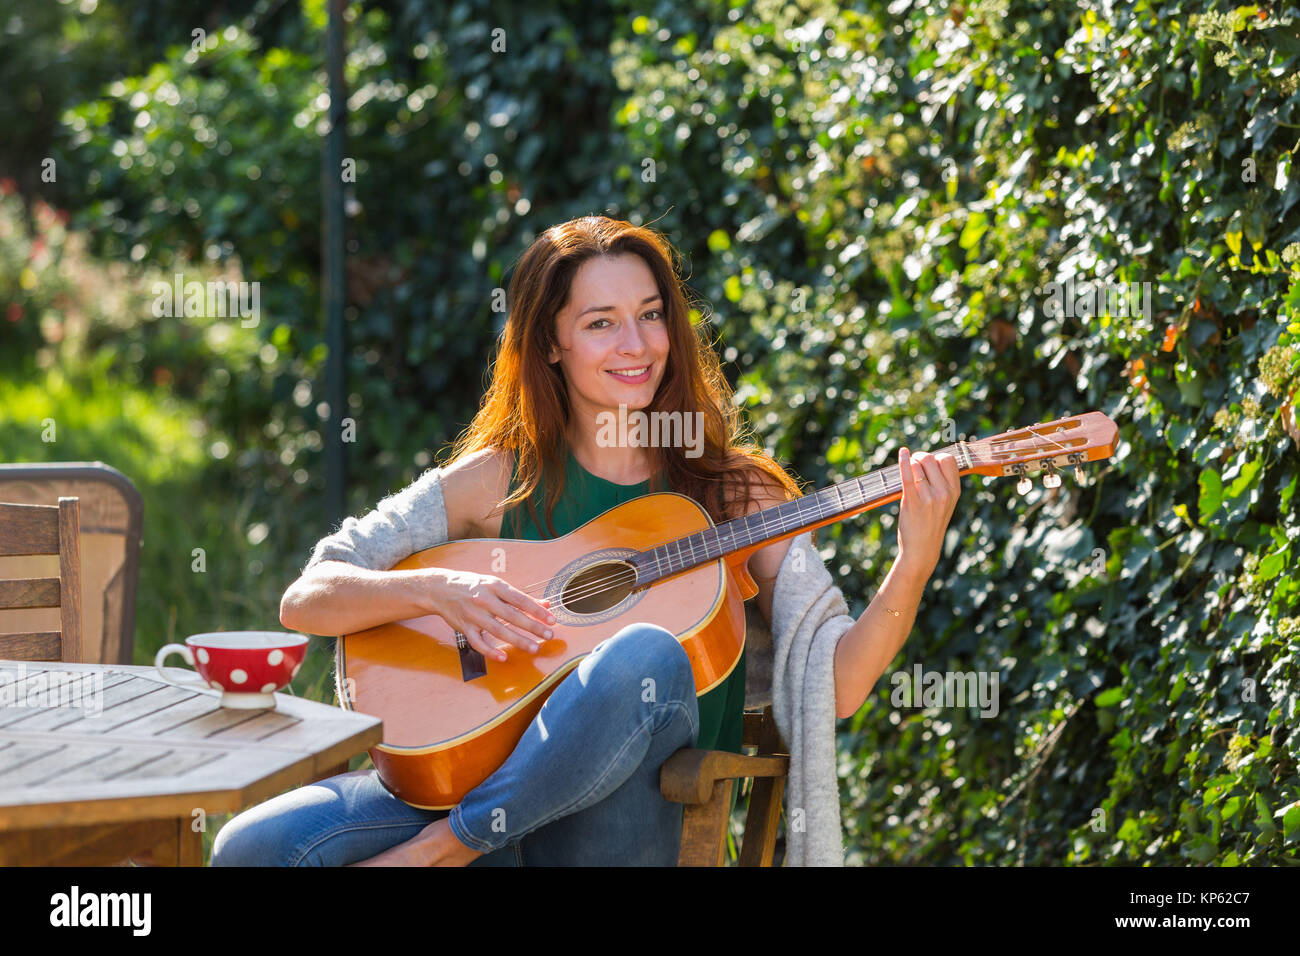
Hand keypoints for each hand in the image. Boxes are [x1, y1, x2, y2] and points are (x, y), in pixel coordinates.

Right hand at [427, 568, 555, 662]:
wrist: (441, 588)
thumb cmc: (473, 586)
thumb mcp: (496, 585)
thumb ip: (521, 597)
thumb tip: (546, 605)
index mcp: (495, 586)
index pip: (520, 600)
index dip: (537, 611)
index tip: (552, 620)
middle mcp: (484, 600)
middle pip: (512, 616)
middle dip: (532, 627)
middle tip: (548, 635)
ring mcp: (473, 615)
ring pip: (498, 631)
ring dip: (518, 641)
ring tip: (534, 648)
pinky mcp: (464, 627)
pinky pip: (478, 643)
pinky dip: (490, 651)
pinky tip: (503, 657)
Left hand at [895, 447, 960, 581]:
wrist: (922, 548)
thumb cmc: (931, 524)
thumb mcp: (946, 503)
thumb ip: (942, 483)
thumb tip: (929, 459)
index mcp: (954, 491)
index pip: (949, 460)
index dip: (937, 457)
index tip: (928, 463)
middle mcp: (944, 492)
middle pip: (931, 459)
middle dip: (920, 457)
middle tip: (914, 463)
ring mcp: (928, 497)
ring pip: (918, 464)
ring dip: (910, 462)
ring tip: (907, 466)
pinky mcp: (912, 501)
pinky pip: (906, 475)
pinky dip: (903, 461)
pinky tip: (902, 452)